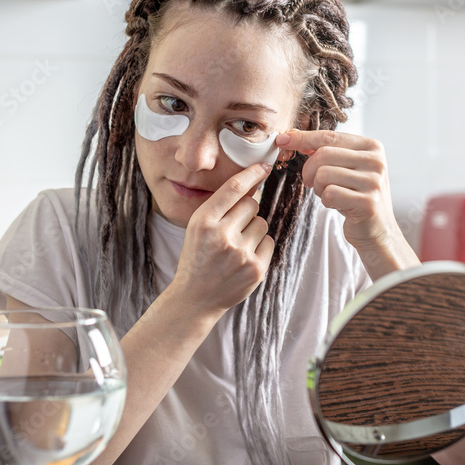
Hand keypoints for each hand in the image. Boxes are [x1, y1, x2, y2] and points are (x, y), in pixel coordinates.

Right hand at [168, 163, 275, 317]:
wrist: (195, 298)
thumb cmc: (197, 257)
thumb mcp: (198, 227)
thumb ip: (221, 207)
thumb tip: (253, 185)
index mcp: (203, 221)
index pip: (233, 188)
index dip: (251, 174)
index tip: (264, 166)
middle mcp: (222, 236)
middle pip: (252, 204)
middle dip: (246, 212)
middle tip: (233, 228)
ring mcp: (241, 254)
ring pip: (262, 223)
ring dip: (253, 230)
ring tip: (236, 247)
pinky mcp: (256, 269)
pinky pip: (269, 242)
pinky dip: (260, 247)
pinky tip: (243, 258)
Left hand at [275, 130, 418, 278]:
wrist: (377, 230)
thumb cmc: (356, 197)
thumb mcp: (346, 168)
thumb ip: (326, 151)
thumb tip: (291, 136)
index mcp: (371, 147)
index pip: (329, 136)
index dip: (303, 138)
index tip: (282, 140)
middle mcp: (375, 161)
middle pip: (323, 154)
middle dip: (309, 170)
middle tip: (312, 183)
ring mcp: (373, 182)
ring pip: (323, 174)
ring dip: (319, 188)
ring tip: (331, 195)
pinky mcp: (367, 202)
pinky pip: (329, 194)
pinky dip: (326, 201)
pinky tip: (338, 205)